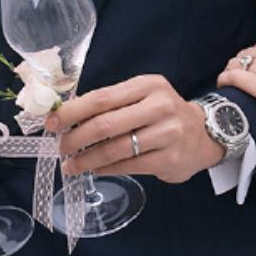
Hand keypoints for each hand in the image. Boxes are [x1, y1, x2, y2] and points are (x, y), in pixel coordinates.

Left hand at [50, 74, 223, 183]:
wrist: (203, 134)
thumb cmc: (163, 114)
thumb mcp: (142, 97)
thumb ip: (111, 103)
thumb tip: (66, 116)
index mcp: (147, 85)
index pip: (101, 98)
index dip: (72, 111)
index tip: (52, 123)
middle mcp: (159, 106)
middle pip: (105, 124)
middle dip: (74, 138)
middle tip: (60, 148)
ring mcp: (167, 133)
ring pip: (114, 149)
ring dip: (86, 159)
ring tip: (71, 165)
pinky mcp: (169, 159)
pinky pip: (127, 166)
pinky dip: (105, 169)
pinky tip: (94, 170)